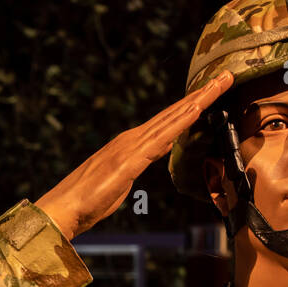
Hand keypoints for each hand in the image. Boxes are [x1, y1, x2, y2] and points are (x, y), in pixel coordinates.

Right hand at [34, 71, 233, 239]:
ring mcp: (129, 147)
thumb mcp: (118, 184)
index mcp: (129, 146)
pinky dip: (179, 122)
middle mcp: (131, 140)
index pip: (167, 123)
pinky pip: (160, 138)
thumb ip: (134, 168)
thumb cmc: (85, 203)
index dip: (191, 107)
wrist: (61, 209)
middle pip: (173, 114)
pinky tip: (195, 111)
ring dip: (197, 101)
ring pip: (171, 120)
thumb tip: (146, 160)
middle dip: (201, 95)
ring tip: (220, 85)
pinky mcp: (128, 161)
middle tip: (226, 77)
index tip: (211, 93)